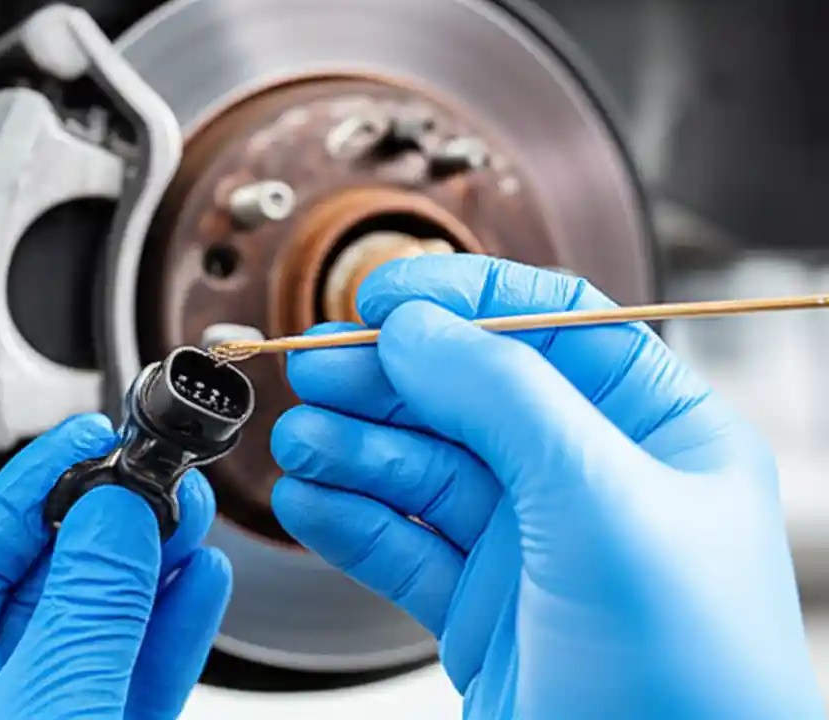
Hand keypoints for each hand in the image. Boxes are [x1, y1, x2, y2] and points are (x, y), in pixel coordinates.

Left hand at [0, 414, 231, 718]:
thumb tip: (113, 512)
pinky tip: (200, 583)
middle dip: (109, 521)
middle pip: (46, 583)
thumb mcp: (45, 707)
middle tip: (156, 472)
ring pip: (105, 628)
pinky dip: (176, 632)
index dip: (30, 487)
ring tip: (190, 514)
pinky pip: (141, 678)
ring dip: (155, 567)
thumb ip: (84, 611)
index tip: (86, 438)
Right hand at [270, 256, 822, 717]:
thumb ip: (504, 397)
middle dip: (387, 378)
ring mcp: (530, 549)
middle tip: (314, 365)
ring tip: (301, 439)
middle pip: (469, 394)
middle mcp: (591, 482)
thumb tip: (418, 325)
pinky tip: (310, 501)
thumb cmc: (688, 683)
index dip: (463, 298)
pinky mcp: (478, 610)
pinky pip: (400, 543)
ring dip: (354, 449)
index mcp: (657, 434)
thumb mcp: (603, 506)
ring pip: (423, 471)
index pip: (552, 326)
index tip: (382, 295)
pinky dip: (349, 519)